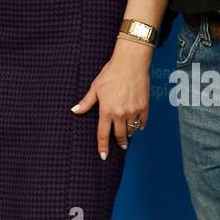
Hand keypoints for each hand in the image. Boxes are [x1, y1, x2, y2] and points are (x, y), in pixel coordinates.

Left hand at [72, 40, 151, 158]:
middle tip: (121, 146)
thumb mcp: (95, 87)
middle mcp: (120, 114)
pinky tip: (138, 125)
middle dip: (120, 142)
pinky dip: (140, 125)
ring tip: (128, 134)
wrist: (131, 63)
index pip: (103, 134)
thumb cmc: (111, 73)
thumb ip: (86, 102)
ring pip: (131, 129)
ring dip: (129, 133)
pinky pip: (142, 121)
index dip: (103, 147)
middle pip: (120, 135)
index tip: (103, 156)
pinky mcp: (144, 106)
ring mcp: (133, 111)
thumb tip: (75, 110)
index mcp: (106, 110)